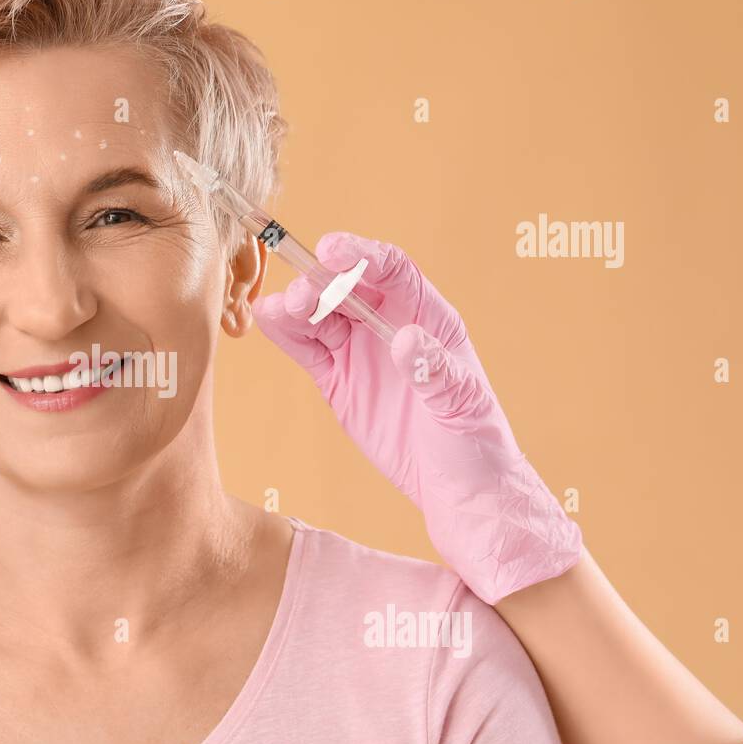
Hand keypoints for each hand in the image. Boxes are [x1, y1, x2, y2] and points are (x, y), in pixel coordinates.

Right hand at [251, 230, 582, 604]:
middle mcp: (390, 326)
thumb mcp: (463, 407)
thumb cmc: (474, 445)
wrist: (457, 492)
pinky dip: (287, 334)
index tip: (332, 251)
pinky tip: (268, 322)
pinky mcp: (338, 381)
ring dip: (297, 308)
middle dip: (321, 285)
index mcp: (429, 318)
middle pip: (348, 289)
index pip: (393, 272)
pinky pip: (308, 349)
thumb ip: (434, 371)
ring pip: (322, 316)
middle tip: (300, 295)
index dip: (362, 256)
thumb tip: (406, 339)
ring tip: (276, 310)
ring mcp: (361, 353)